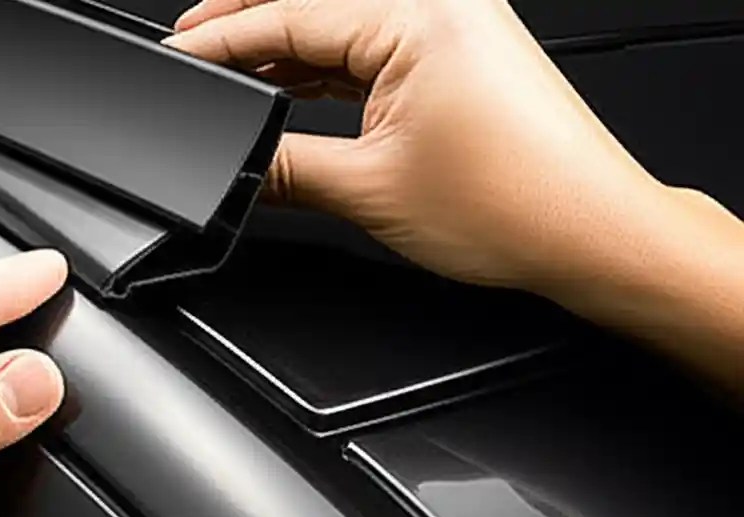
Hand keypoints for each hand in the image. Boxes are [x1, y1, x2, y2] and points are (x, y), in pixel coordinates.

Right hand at [165, 0, 669, 291]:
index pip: (291, 15)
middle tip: (193, 46)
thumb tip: (239, 168)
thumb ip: (287, 170)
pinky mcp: (464, 53)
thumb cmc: (518, 207)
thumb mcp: (370, 189)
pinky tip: (291, 86)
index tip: (179, 55)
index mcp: (421, 15)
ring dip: (288, 47)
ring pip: (346, 23)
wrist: (594, 235)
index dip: (223, 39)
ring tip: (234, 73)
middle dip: (248, 24)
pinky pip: (378, 44)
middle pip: (316, 2)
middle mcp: (444, 4)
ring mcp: (458, 25)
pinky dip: (330, 66)